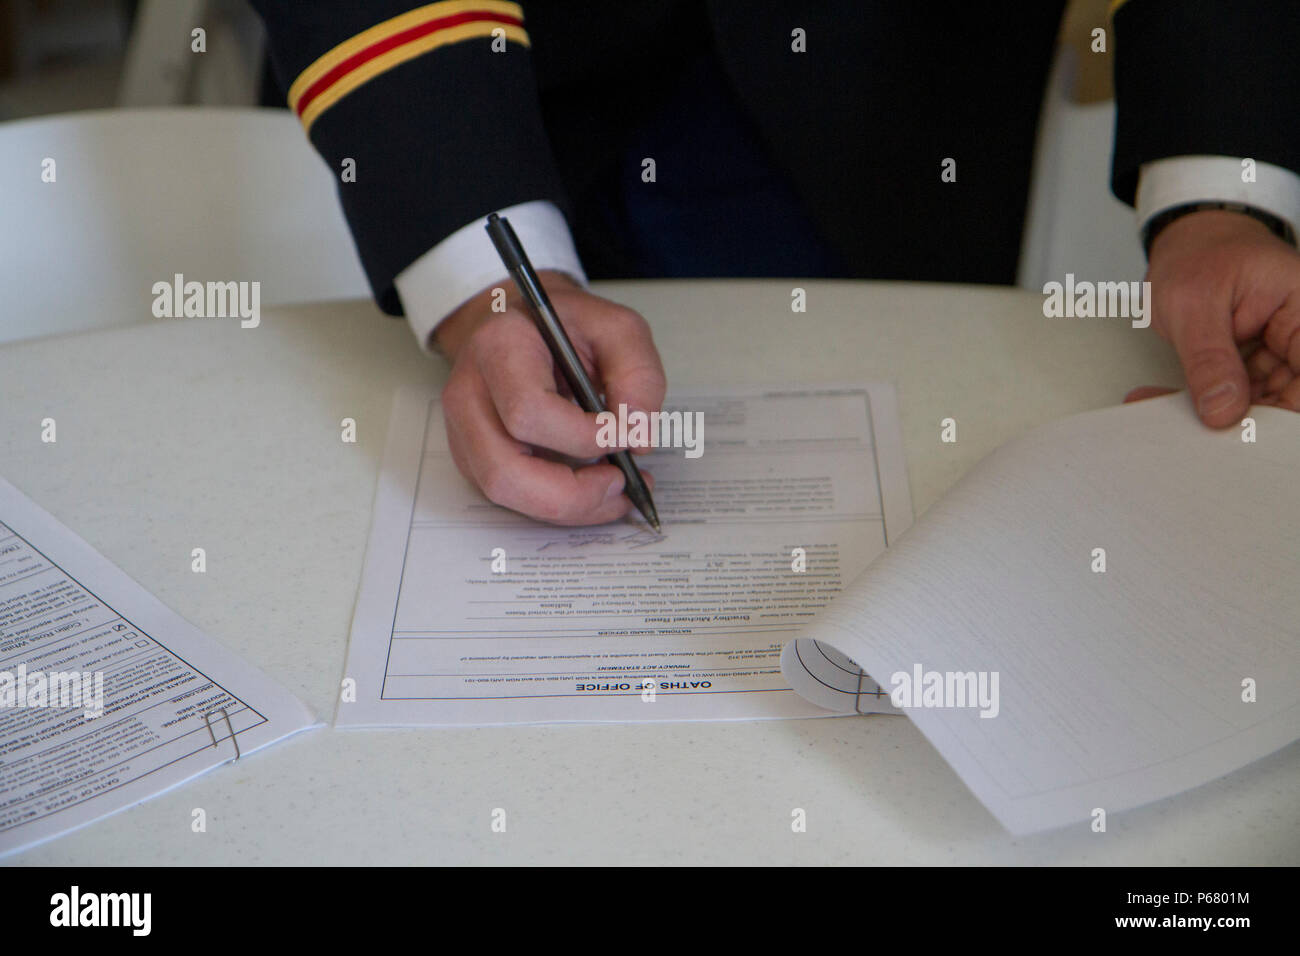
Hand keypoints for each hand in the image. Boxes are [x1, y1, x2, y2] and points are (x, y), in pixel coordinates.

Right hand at [434, 271, 666, 524]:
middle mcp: (468, 393)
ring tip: (615, 491)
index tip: (627, 436)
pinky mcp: (472, 456)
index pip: (529, 412)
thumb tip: (638, 434)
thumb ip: (638, 374)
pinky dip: (559, 504)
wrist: (523, 325)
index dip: (584, 436)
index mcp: (498, 348)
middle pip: (505, 470)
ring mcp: (463, 430)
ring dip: (568, 506)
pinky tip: (594, 488)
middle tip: (621, 483)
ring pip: (505, 493)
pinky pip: (512, 498)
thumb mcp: (616, 328)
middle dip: (573, 493)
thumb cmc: (566, 326)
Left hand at [1136, 209, 1299, 423]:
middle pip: (1289, 394)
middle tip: (1201, 432)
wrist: (1185, 243)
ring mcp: (1277, 351)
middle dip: (1246, 418)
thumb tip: (1224, 410)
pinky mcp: (1253, 363)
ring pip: (1260, 400)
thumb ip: (1210, 358)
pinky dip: (1203, 400)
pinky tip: (1166, 402)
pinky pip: (1236, 393)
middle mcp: (1298, 333)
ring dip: (1217, 411)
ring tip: (1170, 413)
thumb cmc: (1198, 255)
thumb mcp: (1195, 303)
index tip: (1250, 434)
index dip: (1286, 409)